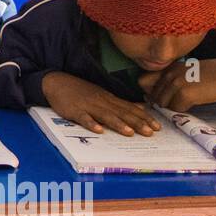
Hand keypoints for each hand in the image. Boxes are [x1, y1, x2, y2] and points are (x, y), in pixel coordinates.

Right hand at [42, 71, 160, 136]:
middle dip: (137, 122)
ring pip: (105, 115)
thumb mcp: (102, 94)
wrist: (57, 82)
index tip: (158, 127)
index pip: (130, 109)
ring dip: (118, 124)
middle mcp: (101, 101)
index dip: (144, 118)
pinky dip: (91, 124)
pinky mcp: (74, 110)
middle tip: (151, 132)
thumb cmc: (80, 91)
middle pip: (122, 113)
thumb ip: (120, 103)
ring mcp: (88, 105)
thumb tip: (141, 107)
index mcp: (109, 99)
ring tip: (130, 133)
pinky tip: (98, 130)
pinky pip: (83, 118)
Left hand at [139, 57, 215, 111]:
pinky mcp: (184, 94)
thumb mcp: (184, 72)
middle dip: (163, 103)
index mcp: (167, 68)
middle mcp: (168, 75)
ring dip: (174, 107)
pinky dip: (184, 109)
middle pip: (153, 97)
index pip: (142, 81)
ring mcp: (176, 84)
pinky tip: (194, 101)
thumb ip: (169, 80)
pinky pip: (176, 109)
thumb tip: (151, 96)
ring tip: (187, 101)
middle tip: (179, 101)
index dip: (149, 91)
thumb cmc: (208, 75)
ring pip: (163, 105)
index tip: (160, 96)